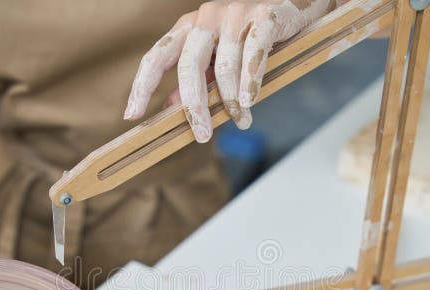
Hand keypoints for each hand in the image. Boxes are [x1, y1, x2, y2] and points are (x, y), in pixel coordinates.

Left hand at [124, 0, 333, 142]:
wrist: (297, 4)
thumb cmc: (253, 35)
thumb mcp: (220, 57)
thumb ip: (198, 80)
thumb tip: (171, 108)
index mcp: (189, 27)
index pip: (157, 57)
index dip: (142, 87)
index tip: (132, 116)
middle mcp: (207, 17)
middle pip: (189, 66)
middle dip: (194, 106)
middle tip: (201, 135)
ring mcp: (235, 14)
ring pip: (225, 67)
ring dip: (232, 101)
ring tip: (241, 121)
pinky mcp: (264, 16)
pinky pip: (253, 55)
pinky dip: (251, 82)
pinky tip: (249, 102)